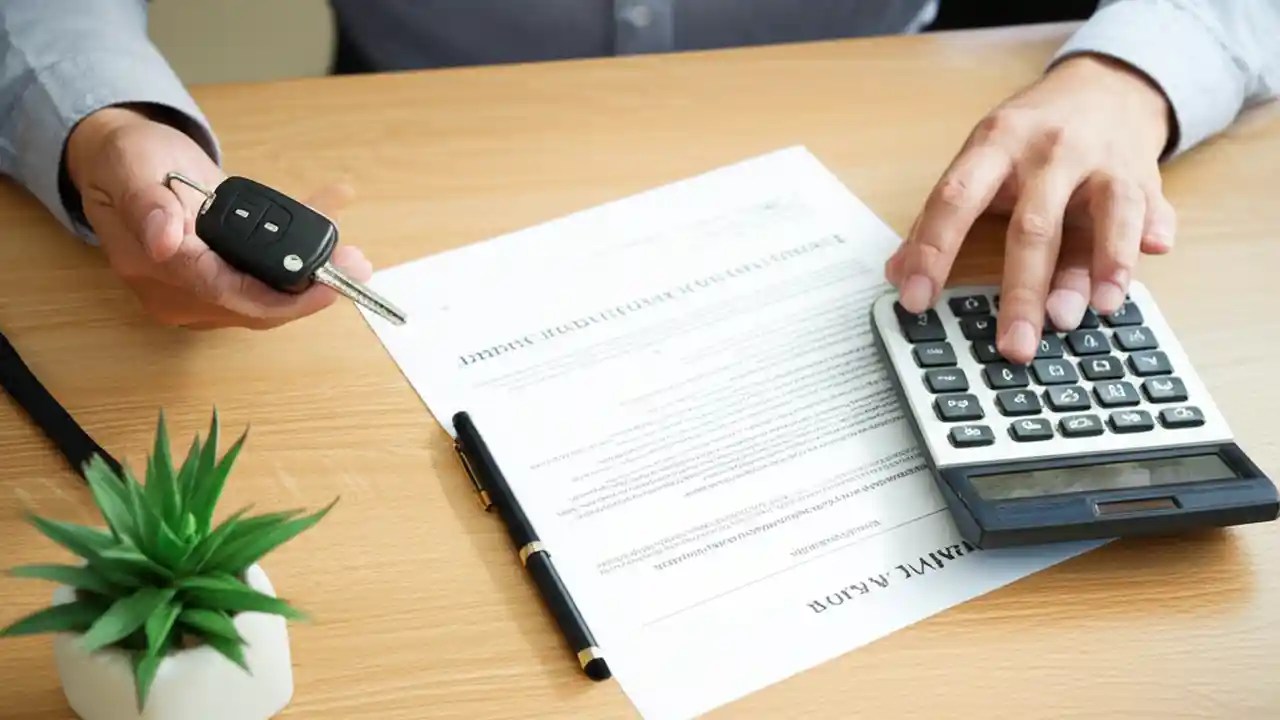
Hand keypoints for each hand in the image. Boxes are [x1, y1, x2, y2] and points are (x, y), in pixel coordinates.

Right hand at [66, 105, 371, 329]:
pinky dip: (299, 249)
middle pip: (257, 304)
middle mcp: (181, 290)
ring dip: (312, 270)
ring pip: (269, 291)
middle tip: (357, 263)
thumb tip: (165, 243)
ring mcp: (203, 287)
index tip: (329, 288)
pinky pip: (268, 273)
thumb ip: (148, 205)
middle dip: (311, 289)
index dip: (284, 301)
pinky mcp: (222, 274)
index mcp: (157, 270)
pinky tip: (329, 212)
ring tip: (352, 250)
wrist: (122, 158)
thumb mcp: (130, 168)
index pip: (229, 297)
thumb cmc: (123, 159)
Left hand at [886, 54, 1175, 363]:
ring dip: (1101, 264)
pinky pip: (1150, 205)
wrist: (1105, 86)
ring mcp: (1100, 160)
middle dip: (1022, 292)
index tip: (916, 300)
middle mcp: (1048, 151)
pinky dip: (1154, 230)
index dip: (933, 250)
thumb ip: (940, 217)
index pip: (955, 200)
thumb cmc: (1031, 137)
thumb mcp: (980, 162)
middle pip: (1032, 226)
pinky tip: (1155, 253)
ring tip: (1093, 312)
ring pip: (1104, 213)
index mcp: (994, 145)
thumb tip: (896, 273)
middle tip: (1014, 346)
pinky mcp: (1143, 173)